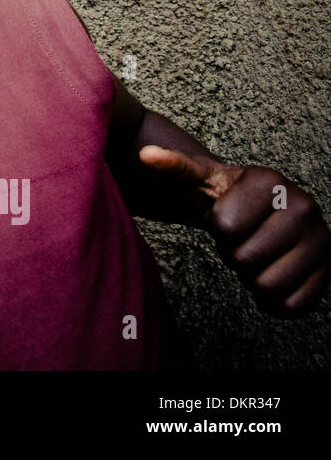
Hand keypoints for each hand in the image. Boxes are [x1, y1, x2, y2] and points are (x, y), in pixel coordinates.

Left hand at [139, 145, 329, 315]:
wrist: (262, 213)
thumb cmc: (227, 197)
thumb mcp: (200, 178)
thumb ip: (175, 167)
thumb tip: (147, 155)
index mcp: (269, 181)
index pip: (224, 226)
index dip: (216, 228)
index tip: (226, 216)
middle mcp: (304, 206)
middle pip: (245, 258)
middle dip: (233, 254)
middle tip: (241, 239)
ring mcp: (321, 240)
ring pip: (268, 285)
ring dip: (252, 277)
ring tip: (256, 254)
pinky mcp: (328, 272)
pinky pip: (292, 305)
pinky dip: (273, 301)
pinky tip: (271, 274)